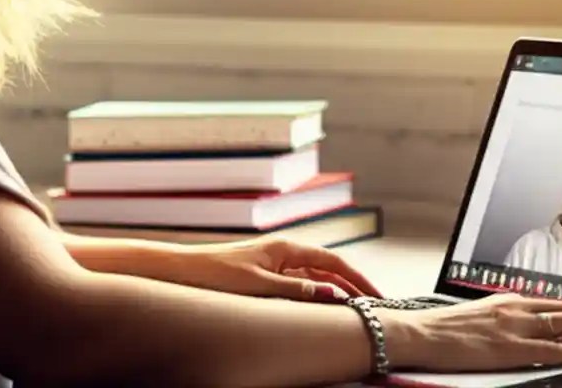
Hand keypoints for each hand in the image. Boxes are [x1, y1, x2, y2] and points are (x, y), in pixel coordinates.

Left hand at [168, 237, 384, 301]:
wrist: (182, 271)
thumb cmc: (216, 274)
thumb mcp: (259, 286)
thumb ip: (295, 291)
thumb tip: (331, 294)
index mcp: (287, 248)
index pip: (334, 262)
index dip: (359, 279)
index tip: (378, 296)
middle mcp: (285, 253)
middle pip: (329, 270)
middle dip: (353, 287)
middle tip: (376, 308)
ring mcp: (276, 264)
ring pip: (316, 278)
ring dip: (337, 292)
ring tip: (356, 312)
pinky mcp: (267, 276)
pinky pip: (301, 285)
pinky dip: (317, 296)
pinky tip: (324, 310)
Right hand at [378, 294, 561, 371]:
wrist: (419, 334)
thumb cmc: (440, 330)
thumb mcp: (477, 316)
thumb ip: (502, 319)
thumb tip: (520, 330)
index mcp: (508, 300)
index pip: (554, 304)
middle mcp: (516, 308)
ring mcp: (515, 326)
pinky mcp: (511, 347)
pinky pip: (556, 349)